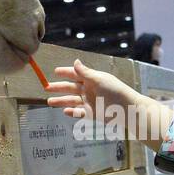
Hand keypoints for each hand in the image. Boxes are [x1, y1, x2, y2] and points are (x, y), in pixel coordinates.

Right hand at [46, 58, 164, 140]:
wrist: (127, 109)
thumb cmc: (115, 91)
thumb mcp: (99, 79)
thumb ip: (85, 72)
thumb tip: (75, 61)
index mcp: (92, 79)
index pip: (76, 74)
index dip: (66, 72)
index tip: (55, 71)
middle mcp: (89, 90)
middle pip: (71, 88)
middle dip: (59, 87)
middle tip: (46, 87)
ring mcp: (90, 102)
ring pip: (72, 101)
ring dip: (61, 101)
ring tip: (49, 101)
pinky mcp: (92, 113)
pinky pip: (79, 112)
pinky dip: (71, 112)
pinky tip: (64, 111)